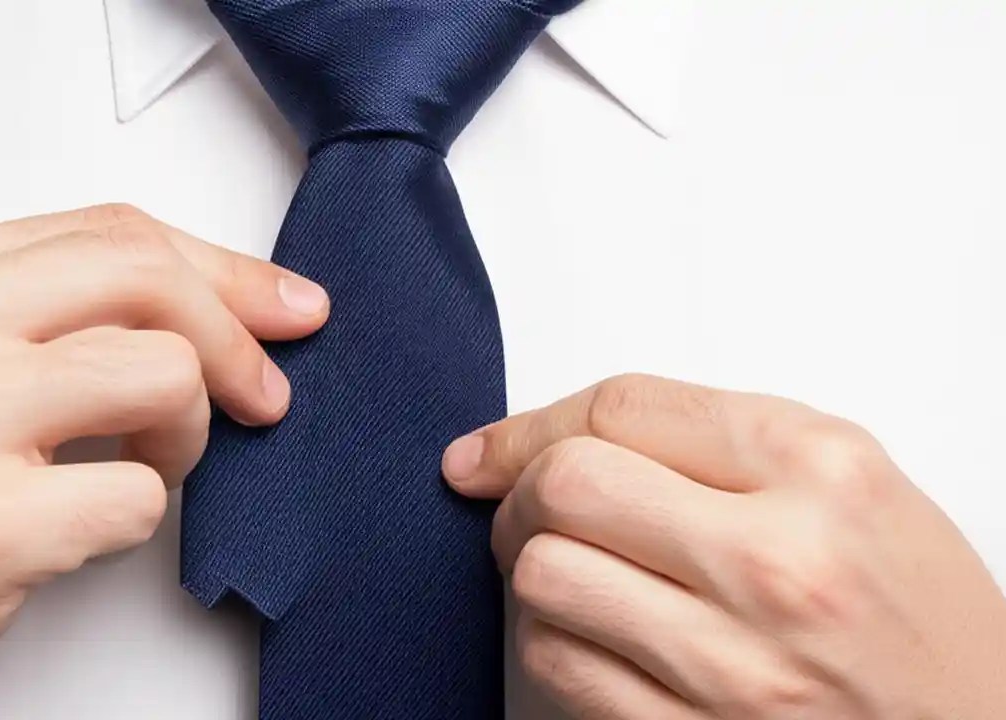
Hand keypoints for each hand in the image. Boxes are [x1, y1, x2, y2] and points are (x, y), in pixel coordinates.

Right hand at [0, 204, 329, 718]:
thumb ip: (56, 315)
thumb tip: (225, 305)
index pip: (115, 232)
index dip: (223, 269)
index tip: (284, 306)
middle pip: (149, 279)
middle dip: (238, 337)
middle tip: (263, 395)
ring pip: (167, 378)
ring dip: (188, 437)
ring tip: (140, 468)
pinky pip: (142, 497)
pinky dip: (140, 519)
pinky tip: (82, 529)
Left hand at [443, 374, 1005, 718]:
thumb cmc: (914, 614)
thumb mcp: (849, 483)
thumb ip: (714, 441)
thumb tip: (559, 435)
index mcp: (819, 468)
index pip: (622, 409)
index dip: (530, 425)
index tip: (488, 450)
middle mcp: (780, 561)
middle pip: (566, 485)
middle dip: (520, 491)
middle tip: (527, 509)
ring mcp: (738, 663)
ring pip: (543, 577)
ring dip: (531, 570)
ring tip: (570, 572)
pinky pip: (561, 667)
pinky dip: (551, 642)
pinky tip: (591, 634)